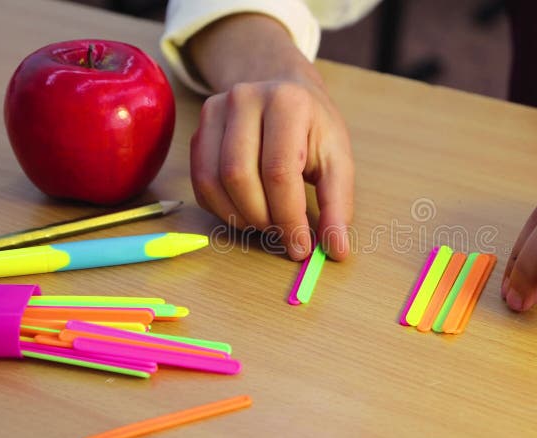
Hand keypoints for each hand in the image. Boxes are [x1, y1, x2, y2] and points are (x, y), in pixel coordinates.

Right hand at [187, 14, 353, 260]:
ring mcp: (215, 111)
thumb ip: (338, 204)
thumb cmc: (313, 127)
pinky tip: (246, 210)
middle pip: (239, 177)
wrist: (284, 90)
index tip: (299, 246)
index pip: (278, 172)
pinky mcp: (199, 129)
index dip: (288, 218)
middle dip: (262, 218)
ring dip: (240, 216)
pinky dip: (222, 208)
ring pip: (213, 181)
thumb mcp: (337, 159)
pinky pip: (200, 181)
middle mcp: (245, 100)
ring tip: (266, 222)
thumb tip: (336, 249)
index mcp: (287, 103)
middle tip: (283, 235)